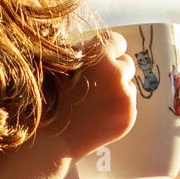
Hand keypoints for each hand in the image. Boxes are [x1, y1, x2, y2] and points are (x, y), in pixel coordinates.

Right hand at [48, 31, 136, 160]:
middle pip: (127, 63)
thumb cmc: (50, 98)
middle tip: (96, 85)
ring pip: (128, 85)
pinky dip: (118, 109)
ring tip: (93, 103)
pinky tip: (99, 115)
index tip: (104, 59)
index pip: (117, 41)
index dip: (109, 50)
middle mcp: (116, 72)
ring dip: (117, 91)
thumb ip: (84, 51)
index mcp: (98, 54)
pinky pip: (128, 104)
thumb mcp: (62, 64)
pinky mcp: (129, 114)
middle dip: (114, 71)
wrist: (52, 137)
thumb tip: (103, 44)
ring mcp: (124, 95)